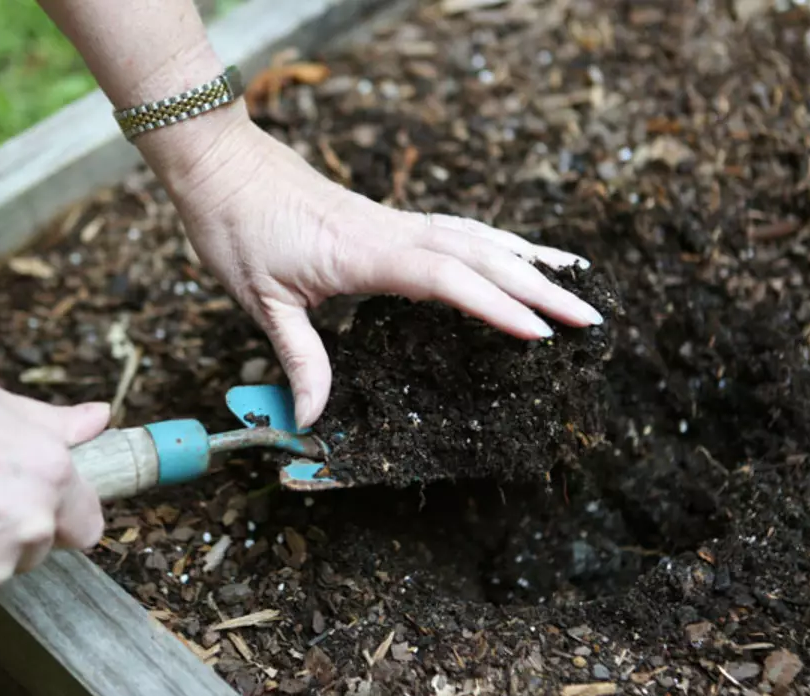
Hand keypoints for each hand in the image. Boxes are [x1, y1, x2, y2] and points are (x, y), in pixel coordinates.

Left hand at [156, 121, 603, 427]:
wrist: (219, 161)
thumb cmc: (236, 226)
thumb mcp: (261, 301)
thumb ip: (298, 358)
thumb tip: (314, 419)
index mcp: (364, 254)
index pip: (446, 279)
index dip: (496, 305)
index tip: (541, 331)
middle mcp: (391, 232)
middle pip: (481, 256)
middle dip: (540, 287)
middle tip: (590, 318)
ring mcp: (394, 221)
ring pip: (476, 237)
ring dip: (528, 259)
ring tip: (576, 278)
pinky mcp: (388, 219)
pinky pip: (457, 228)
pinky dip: (496, 241)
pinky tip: (514, 252)